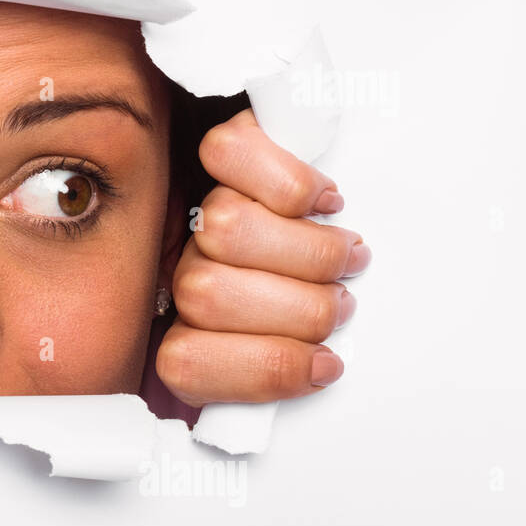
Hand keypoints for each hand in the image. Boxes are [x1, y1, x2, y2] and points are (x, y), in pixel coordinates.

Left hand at [156, 109, 368, 405]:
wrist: (305, 222)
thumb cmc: (304, 300)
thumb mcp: (304, 353)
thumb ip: (291, 372)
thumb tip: (319, 370)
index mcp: (188, 335)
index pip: (184, 365)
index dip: (265, 370)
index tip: (323, 363)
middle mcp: (180, 274)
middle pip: (211, 294)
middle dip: (301, 308)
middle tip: (340, 303)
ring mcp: (195, 214)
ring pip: (226, 229)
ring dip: (306, 251)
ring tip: (345, 258)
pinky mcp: (219, 154)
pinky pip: (228, 153)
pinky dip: (289, 180)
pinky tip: (320, 203)